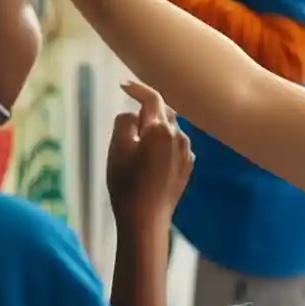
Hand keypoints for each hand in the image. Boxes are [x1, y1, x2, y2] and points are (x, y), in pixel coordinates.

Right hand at [107, 81, 193, 229]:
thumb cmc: (127, 184)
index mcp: (161, 128)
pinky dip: (163, 143)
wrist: (146, 220)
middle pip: (163, 112)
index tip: (122, 85)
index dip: (136, 88)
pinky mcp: (187, 168)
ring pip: (170, 130)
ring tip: (138, 141)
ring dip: (156, 128)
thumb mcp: (117, 148)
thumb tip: (134, 115)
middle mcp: (179, 136)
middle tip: (129, 114)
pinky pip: (175, 146)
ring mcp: (186, 153)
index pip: (152, 97)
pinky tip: (151, 157)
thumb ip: (125, 122)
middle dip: (147, 109)